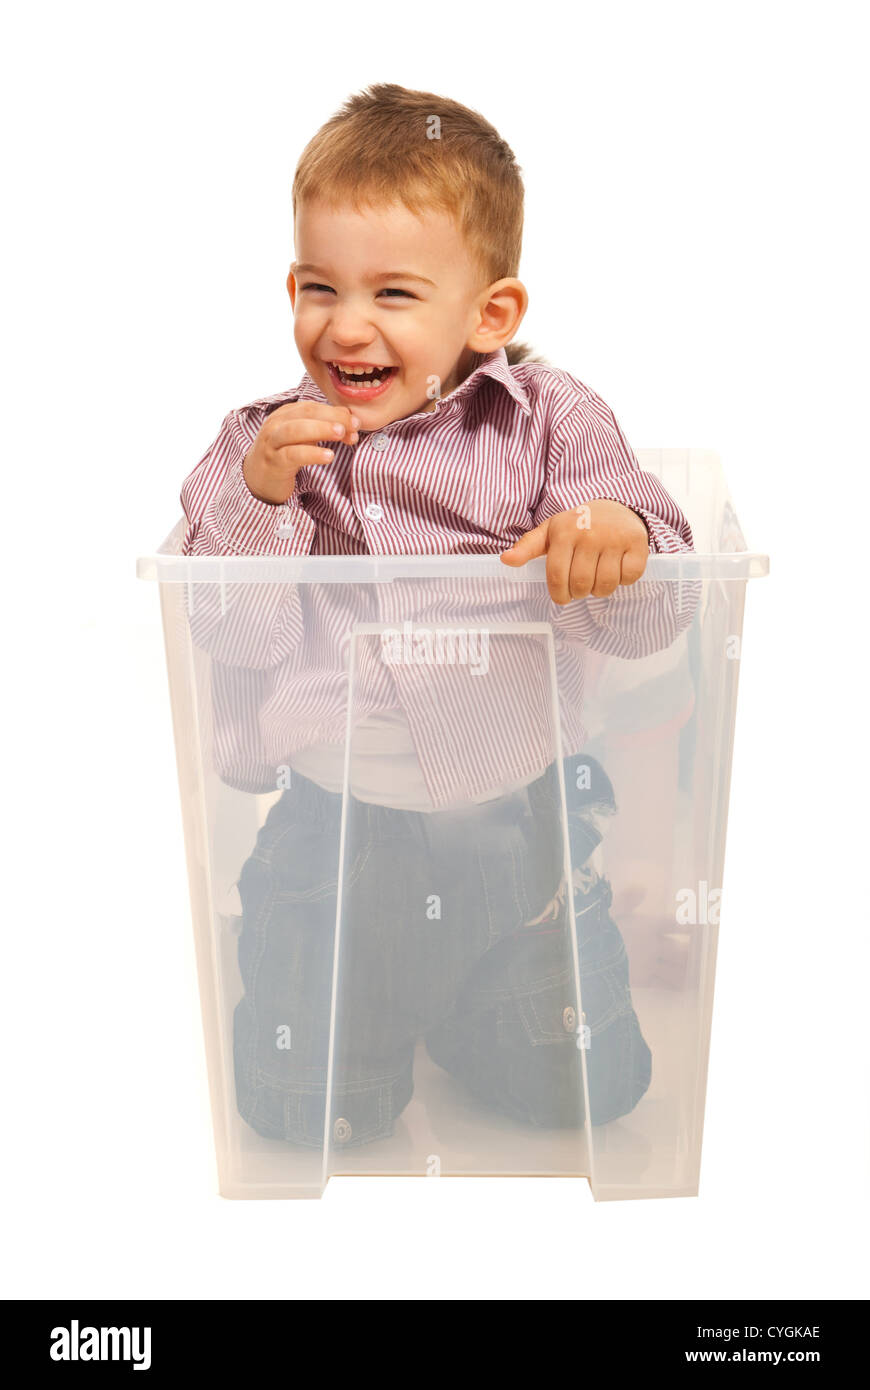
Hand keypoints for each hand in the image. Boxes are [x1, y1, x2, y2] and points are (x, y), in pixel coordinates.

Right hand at [242, 402, 359, 504]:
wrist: (257, 480)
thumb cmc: (284, 455)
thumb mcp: (303, 438)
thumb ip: (322, 427)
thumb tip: (351, 421)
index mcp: (285, 414)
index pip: (313, 406)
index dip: (336, 412)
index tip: (356, 422)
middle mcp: (276, 424)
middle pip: (306, 413)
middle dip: (332, 418)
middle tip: (353, 426)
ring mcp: (272, 443)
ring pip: (295, 430)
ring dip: (320, 429)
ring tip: (341, 434)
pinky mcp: (273, 462)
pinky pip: (292, 455)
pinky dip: (312, 454)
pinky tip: (329, 456)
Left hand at [500, 500, 649, 603]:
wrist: (617, 505)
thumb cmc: (579, 525)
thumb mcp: (551, 531)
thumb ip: (528, 547)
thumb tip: (506, 560)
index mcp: (564, 532)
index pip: (556, 577)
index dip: (559, 595)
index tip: (563, 597)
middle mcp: (589, 534)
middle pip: (581, 585)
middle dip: (580, 592)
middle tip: (581, 585)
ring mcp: (615, 538)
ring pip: (605, 585)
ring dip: (601, 589)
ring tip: (598, 577)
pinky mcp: (637, 543)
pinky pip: (628, 578)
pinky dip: (624, 580)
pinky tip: (618, 568)